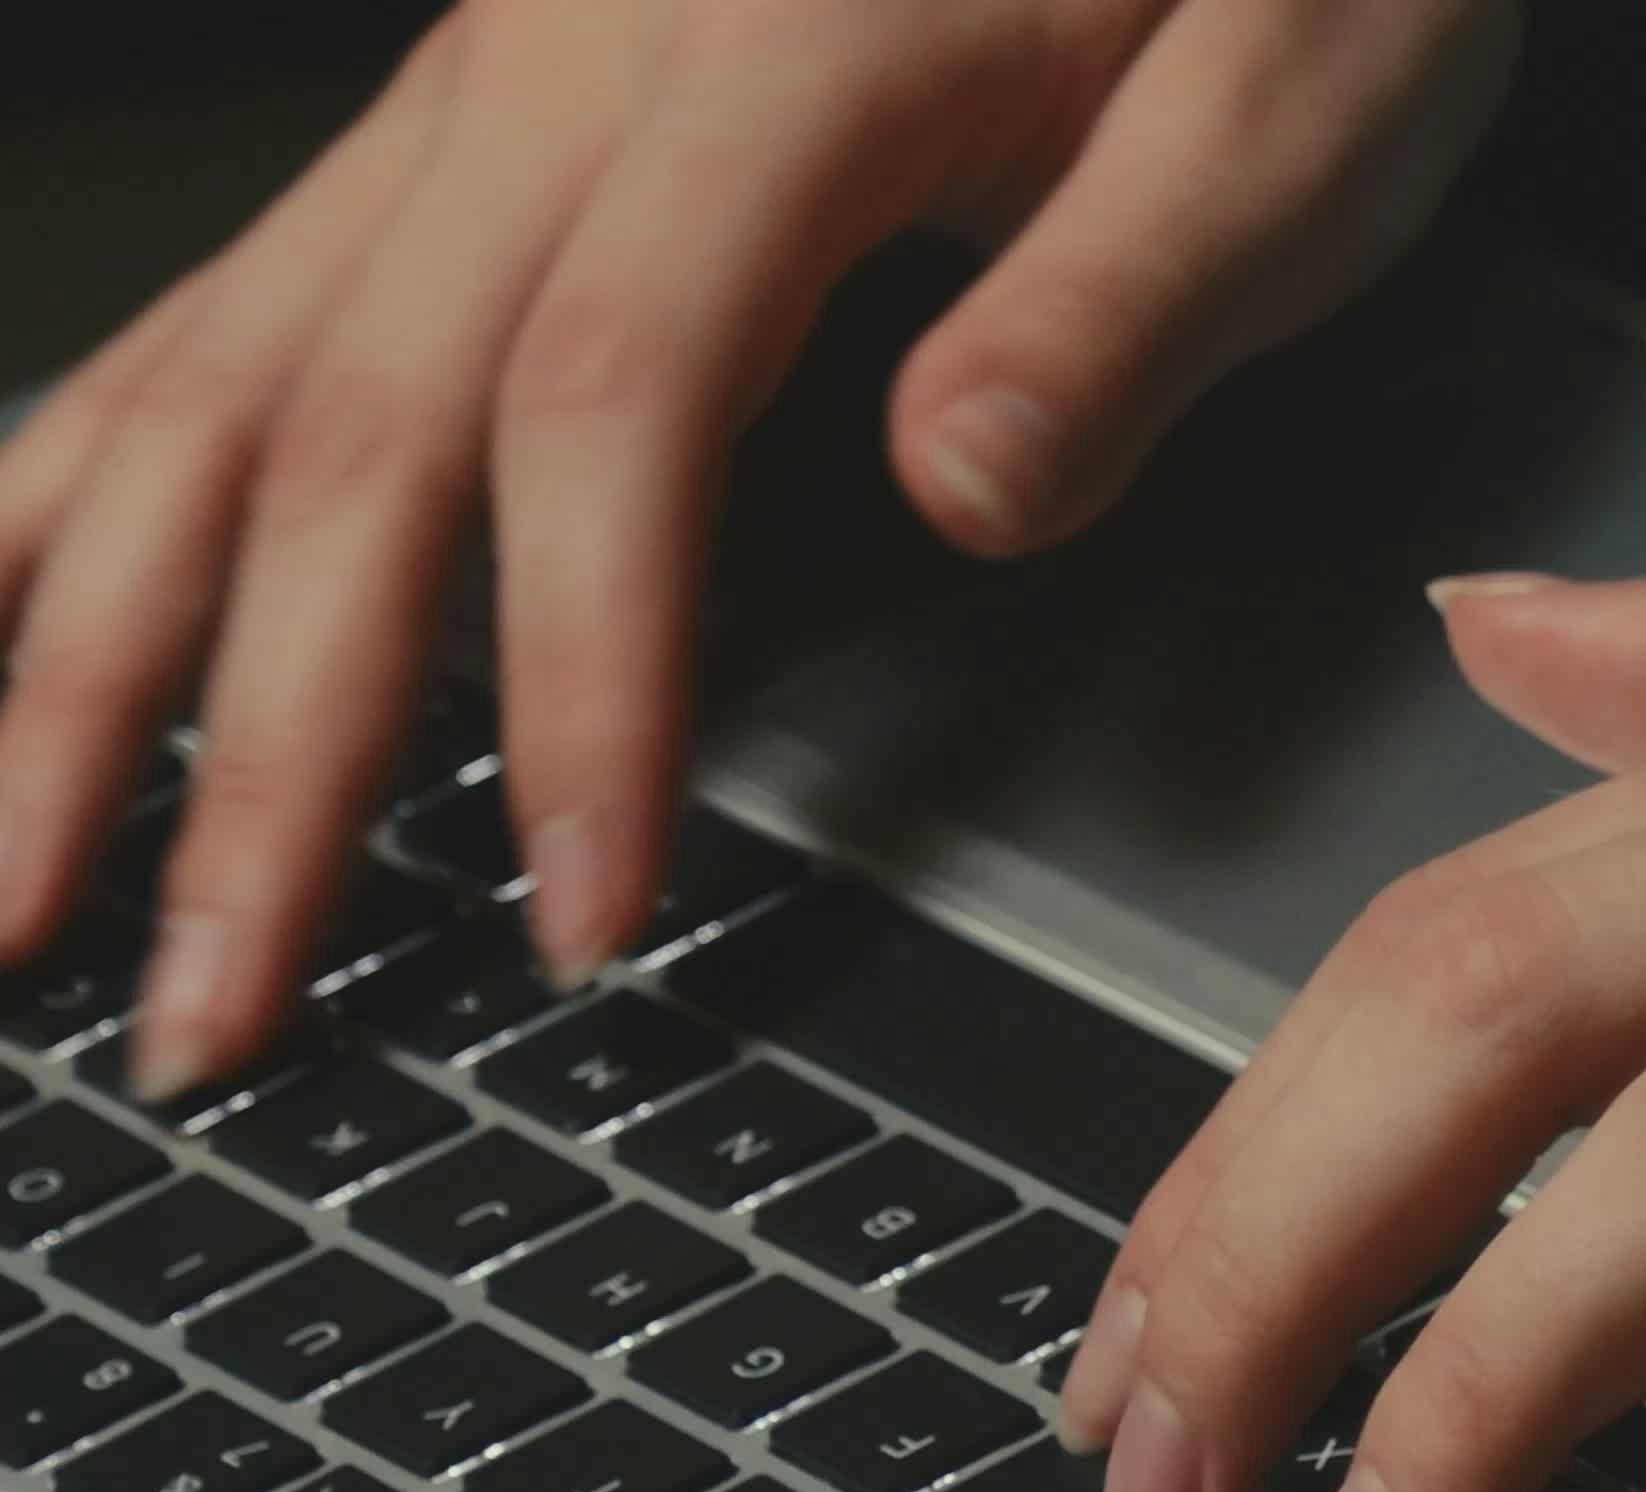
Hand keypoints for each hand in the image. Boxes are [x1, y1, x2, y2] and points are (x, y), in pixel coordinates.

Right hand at [0, 0, 1517, 1093]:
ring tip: (16, 892)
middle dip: (263, 746)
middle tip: (214, 1011)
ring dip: (97, 648)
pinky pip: (234, 303)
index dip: (572, 675)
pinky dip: (90, 474)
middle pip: (356, 421)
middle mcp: (573, 58)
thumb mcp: (1287, 106)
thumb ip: (1127, 301)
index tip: (577, 902)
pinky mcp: (474, 120)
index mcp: (776, 57)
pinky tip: (12, 609)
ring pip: (231, 372)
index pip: (607, 400)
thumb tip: (964, 484)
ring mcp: (489, 85)